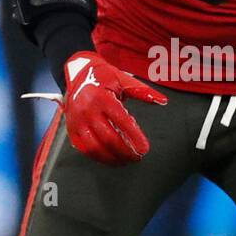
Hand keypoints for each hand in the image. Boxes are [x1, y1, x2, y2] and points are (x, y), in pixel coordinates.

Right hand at [60, 50, 166, 165]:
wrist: (78, 73)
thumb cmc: (104, 77)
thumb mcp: (124, 80)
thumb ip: (143, 92)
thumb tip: (163, 101)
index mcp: (103, 98)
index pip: (122, 122)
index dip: (134, 137)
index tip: (144, 148)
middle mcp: (88, 111)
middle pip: (109, 138)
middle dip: (125, 151)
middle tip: (137, 157)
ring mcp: (77, 121)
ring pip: (95, 147)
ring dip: (111, 158)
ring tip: (124, 161)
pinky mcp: (71, 129)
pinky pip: (84, 149)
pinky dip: (98, 157)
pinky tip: (110, 158)